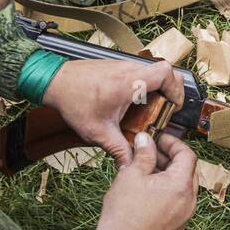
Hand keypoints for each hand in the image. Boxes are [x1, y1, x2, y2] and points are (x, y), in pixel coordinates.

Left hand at [43, 59, 185, 166]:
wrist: (53, 81)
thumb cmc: (73, 100)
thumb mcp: (98, 131)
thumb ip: (118, 149)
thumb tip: (131, 164)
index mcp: (130, 83)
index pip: (167, 73)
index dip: (176, 89)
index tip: (173, 104)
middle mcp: (129, 70)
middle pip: (165, 70)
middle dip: (170, 89)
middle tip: (166, 106)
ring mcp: (122, 65)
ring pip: (152, 71)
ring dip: (156, 88)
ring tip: (147, 107)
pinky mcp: (116, 66)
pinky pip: (138, 72)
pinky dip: (142, 85)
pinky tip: (131, 102)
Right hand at [90, 132, 197, 229]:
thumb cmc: (124, 213)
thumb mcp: (131, 175)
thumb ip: (143, 154)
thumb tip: (145, 139)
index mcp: (181, 185)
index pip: (187, 155)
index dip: (173, 142)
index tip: (157, 138)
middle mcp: (189, 200)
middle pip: (188, 169)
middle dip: (170, 156)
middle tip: (150, 150)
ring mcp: (185, 213)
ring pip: (183, 184)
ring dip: (168, 172)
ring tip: (145, 167)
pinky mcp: (177, 223)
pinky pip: (178, 198)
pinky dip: (167, 187)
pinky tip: (147, 185)